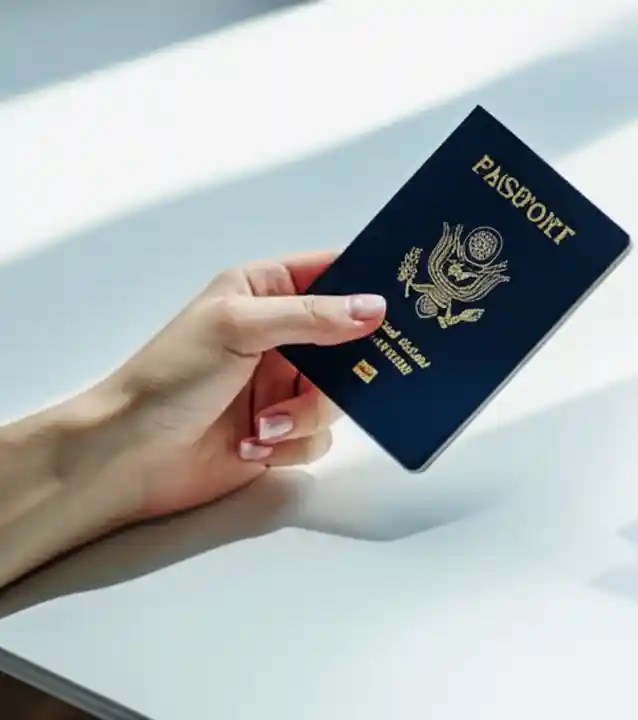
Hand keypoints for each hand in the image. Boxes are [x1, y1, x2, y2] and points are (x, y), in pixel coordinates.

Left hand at [71, 252, 384, 521]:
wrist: (127, 457)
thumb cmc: (168, 378)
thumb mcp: (238, 327)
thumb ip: (311, 316)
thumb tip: (374, 308)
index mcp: (264, 291)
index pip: (332, 273)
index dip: (369, 284)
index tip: (401, 302)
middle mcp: (280, 335)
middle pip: (351, 341)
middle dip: (348, 368)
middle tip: (348, 379)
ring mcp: (282, 384)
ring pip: (340, 397)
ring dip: (305, 415)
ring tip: (264, 424)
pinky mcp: (282, 429)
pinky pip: (320, 436)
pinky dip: (291, 443)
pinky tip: (253, 444)